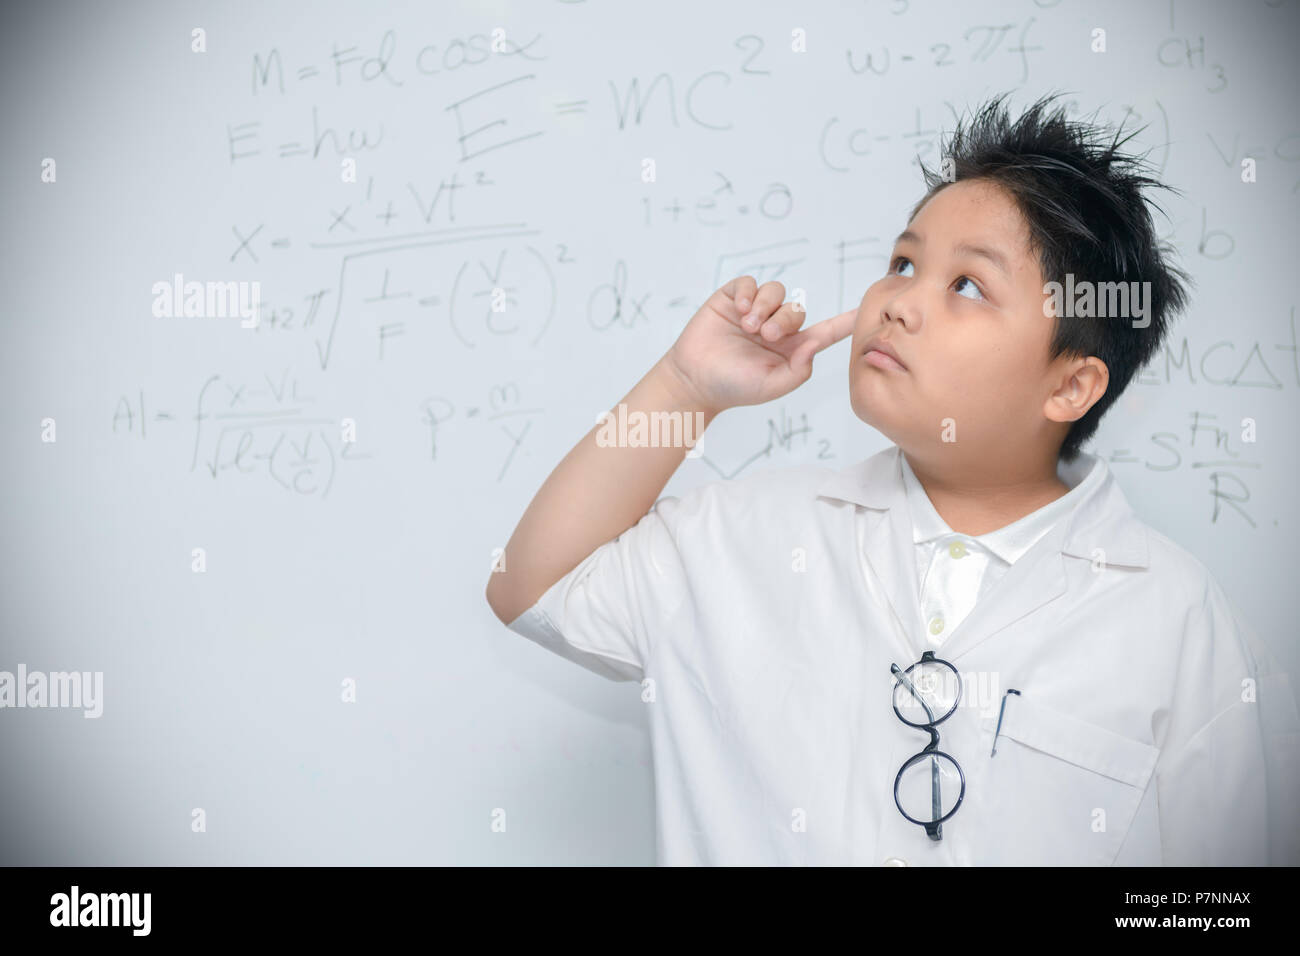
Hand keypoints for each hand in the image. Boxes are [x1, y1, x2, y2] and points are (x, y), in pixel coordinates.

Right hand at [658, 276, 854, 414]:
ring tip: (748, 325)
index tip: (866, 311)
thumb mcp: (773, 385)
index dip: (845, 321)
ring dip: (765, 306)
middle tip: (764, 335)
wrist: (695, 379)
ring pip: (775, 291)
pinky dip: (748, 293)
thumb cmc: (734, 387)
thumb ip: (800, 369)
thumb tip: (817, 344)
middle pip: (797, 307)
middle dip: (784, 319)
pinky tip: (740, 310)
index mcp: (792, 348)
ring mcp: (754, 310)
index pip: (825, 331)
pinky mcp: (732, 299)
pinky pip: (750, 283)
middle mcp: (776, 326)